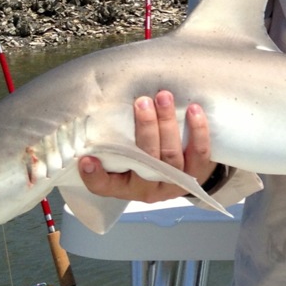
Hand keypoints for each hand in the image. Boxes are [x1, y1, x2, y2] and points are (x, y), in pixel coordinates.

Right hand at [79, 89, 218, 202]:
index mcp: (123, 186)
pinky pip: (199, 152)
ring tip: (163, 97)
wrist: (185, 177)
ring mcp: (173, 183)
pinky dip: (198, 130)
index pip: (103, 186)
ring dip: (167, 123)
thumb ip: (116, 145)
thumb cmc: (146, 162)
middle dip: (145, 129)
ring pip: (170, 154)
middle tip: (142, 102)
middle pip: (145, 160)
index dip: (94, 175)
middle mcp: (147, 188)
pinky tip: (193, 109)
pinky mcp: (197, 174)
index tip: (86, 158)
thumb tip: (104, 112)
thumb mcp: (126, 159)